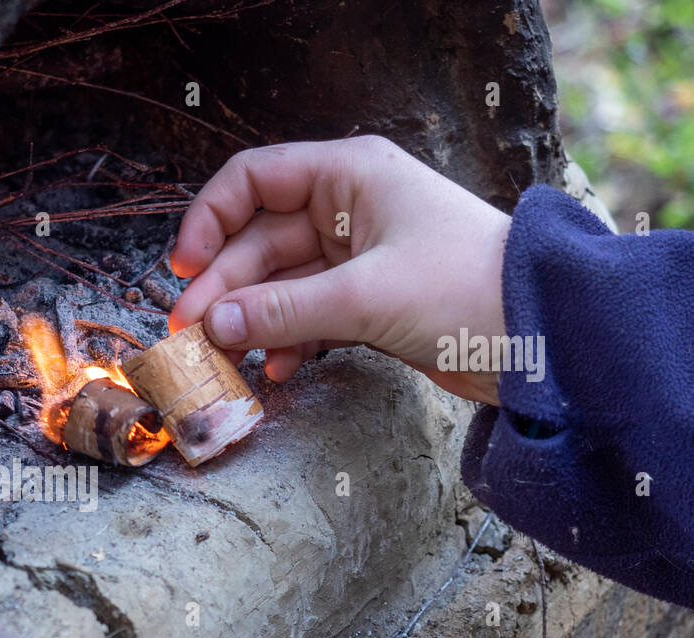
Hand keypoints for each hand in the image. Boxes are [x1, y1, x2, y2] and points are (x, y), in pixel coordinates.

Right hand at [169, 136, 510, 404]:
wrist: (543, 335)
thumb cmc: (466, 289)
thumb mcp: (365, 297)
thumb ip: (282, 311)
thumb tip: (213, 326)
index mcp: (349, 177)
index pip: (253, 181)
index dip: (209, 222)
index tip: (182, 271)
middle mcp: (348, 209)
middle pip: (258, 242)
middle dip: (224, 289)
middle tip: (192, 336)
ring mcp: (356, 257)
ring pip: (279, 285)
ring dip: (250, 322)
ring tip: (226, 362)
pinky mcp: (367, 301)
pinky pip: (306, 316)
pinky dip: (286, 341)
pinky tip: (274, 370)